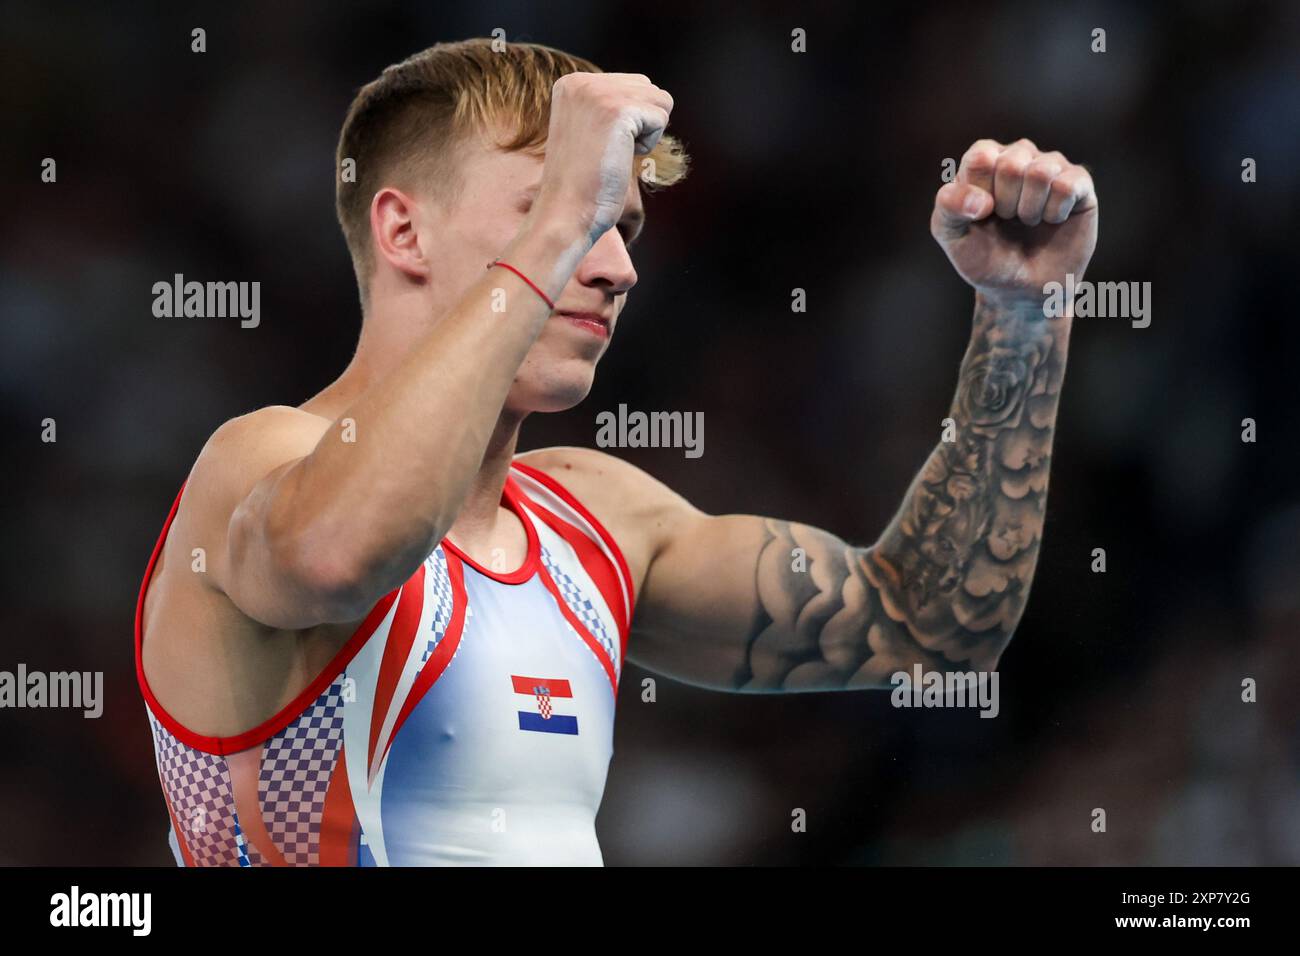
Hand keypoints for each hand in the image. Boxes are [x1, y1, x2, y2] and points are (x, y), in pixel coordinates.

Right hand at [532, 72, 673, 243]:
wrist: (566, 211)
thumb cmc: (582, 183)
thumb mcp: (590, 131)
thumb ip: (612, 105)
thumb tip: (654, 94)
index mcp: (572, 83)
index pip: (632, 83)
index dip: (629, 122)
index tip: (598, 145)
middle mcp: (582, 81)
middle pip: (648, 87)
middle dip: (640, 124)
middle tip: (608, 151)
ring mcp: (599, 92)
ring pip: (659, 100)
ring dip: (645, 134)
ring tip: (613, 153)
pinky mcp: (618, 110)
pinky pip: (660, 118)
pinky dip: (647, 145)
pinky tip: (619, 158)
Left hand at [931, 139, 1097, 307]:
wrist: (1019, 291)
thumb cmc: (983, 257)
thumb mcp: (951, 234)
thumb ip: (949, 206)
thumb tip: (982, 200)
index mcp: (985, 159)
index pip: (982, 156)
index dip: (980, 192)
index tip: (981, 214)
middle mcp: (1020, 155)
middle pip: (1012, 164)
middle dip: (1006, 204)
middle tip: (1007, 220)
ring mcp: (1052, 166)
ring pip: (1041, 172)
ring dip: (1030, 210)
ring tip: (1028, 221)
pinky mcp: (1080, 182)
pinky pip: (1068, 185)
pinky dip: (1055, 213)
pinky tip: (1052, 220)